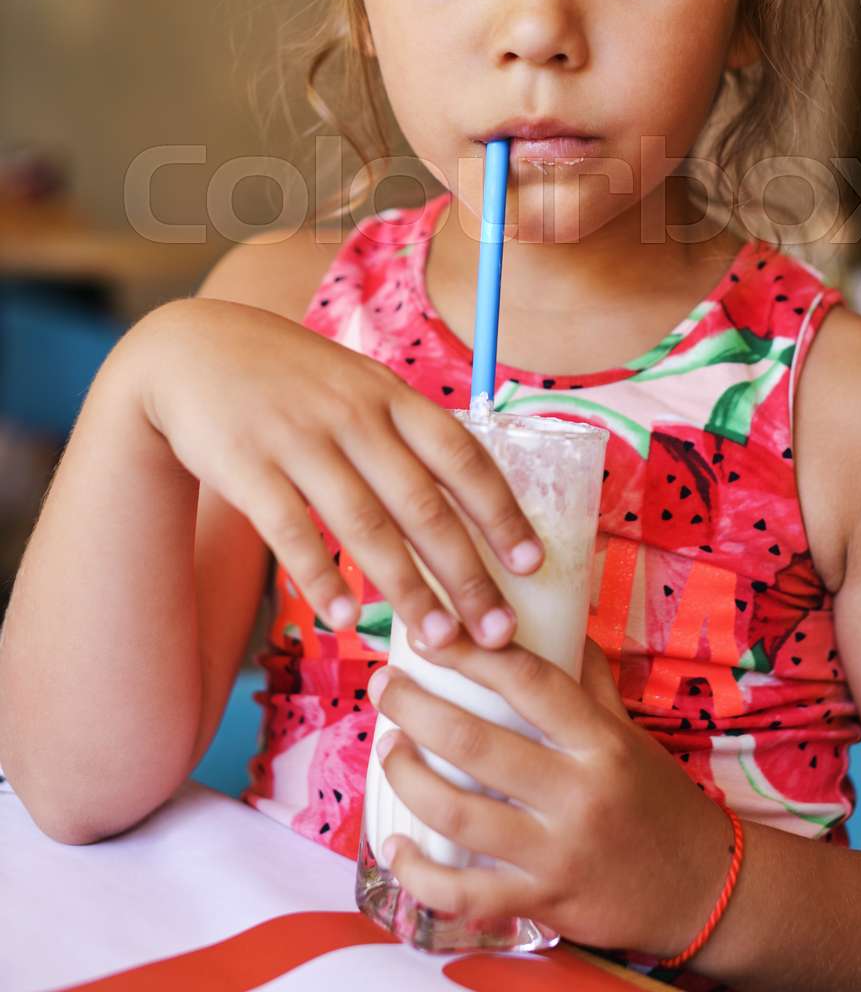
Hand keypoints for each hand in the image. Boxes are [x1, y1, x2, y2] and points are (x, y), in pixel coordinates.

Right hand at [123, 297, 544, 647]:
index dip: (501, 513)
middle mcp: (355, 416)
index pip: (463, 457)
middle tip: (498, 633)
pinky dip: (321, 578)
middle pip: (424, 504)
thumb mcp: (359, 384)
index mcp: (391, 397)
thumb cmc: (293, 378)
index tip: (532, 564)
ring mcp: (301, 440)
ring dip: (408, 591)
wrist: (195, 348)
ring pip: (366, 526)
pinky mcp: (248, 465)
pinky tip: (345, 620)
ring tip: (440, 643)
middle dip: (467, 573)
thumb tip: (473, 496)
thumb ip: (407, 433)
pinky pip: (291, 531)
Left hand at [368, 632, 732, 956]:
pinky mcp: (543, 902)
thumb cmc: (658, 799)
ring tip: (388, 751)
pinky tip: (396, 846)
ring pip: (460, 814)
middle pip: (478, 743)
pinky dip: (420, 872)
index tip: (427, 634)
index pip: (528, 681)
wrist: (704, 888)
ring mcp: (558, 851)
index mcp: (600, 741)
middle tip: (384, 687)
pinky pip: (466, 893)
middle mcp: (578, 791)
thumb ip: (589, 680)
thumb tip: (558, 617)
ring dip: (409, 778)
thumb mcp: (629, 732)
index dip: (471, 653)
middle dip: (416, 709)